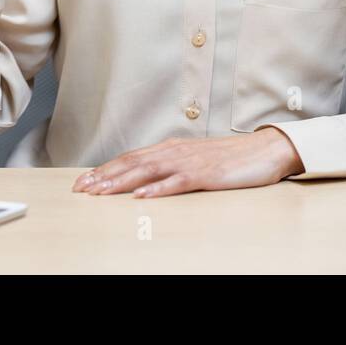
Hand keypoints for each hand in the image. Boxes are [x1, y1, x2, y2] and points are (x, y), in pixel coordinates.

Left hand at [72, 128, 304, 197]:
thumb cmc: (230, 158)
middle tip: (81, 189)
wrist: (265, 150)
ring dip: (122, 182)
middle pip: (133, 163)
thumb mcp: (195, 160)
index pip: (131, 158)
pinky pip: (178, 182)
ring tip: (101, 192)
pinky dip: (158, 188)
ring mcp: (191, 162)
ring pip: (149, 171)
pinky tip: (142, 196)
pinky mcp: (207, 173)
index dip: (106, 169)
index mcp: (172, 149)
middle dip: (104, 176)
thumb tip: (143, 180)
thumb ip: (170, 167)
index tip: (83, 182)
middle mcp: (177, 152)